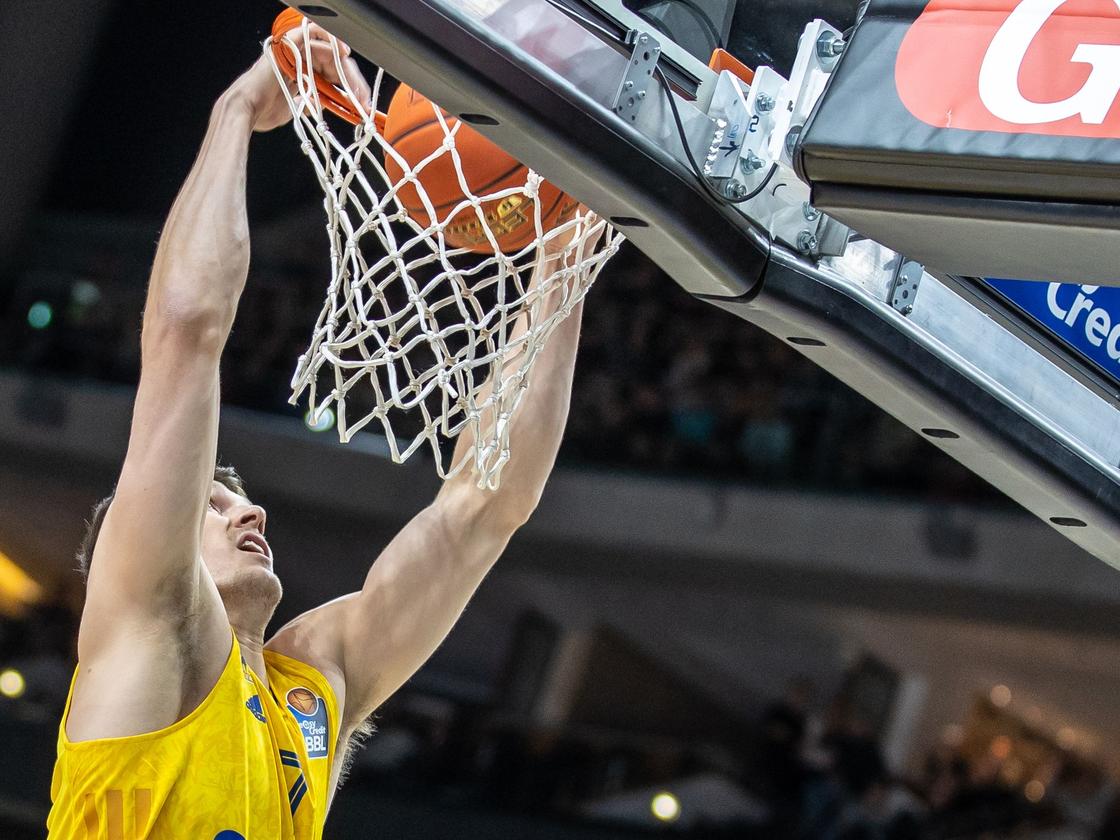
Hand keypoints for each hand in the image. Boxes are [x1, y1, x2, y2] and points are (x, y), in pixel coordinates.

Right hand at [226, 21, 372, 132]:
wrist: (249, 110)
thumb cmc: (265, 111)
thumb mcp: (295, 107)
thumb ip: (309, 103)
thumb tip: (320, 107)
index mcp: (299, 71)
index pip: (331, 71)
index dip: (349, 84)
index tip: (361, 101)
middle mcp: (297, 58)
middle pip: (333, 60)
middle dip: (352, 79)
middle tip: (363, 96)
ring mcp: (293, 51)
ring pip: (328, 48)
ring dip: (345, 66)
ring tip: (356, 85)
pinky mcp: (288, 45)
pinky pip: (312, 33)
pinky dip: (329, 39)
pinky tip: (342, 51)